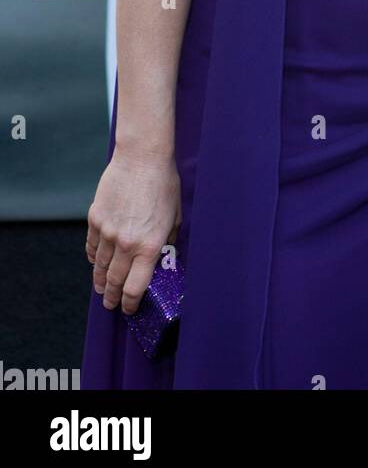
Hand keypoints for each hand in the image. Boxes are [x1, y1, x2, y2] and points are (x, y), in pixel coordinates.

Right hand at [86, 149, 180, 313]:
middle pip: (114, 281)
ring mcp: (108, 232)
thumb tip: (163, 256)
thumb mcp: (175, 216)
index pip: (135, 287)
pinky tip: (95, 263)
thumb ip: (167, 241)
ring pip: (100, 266)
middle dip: (112, 297)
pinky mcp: (95, 219)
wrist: (142, 158)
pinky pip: (92, 247)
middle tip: (111, 304)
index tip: (129, 309)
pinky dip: (93, 258)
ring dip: (100, 281)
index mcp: (149, 246)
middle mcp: (126, 244)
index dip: (131, 303)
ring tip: (100, 288)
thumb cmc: (164, 184)